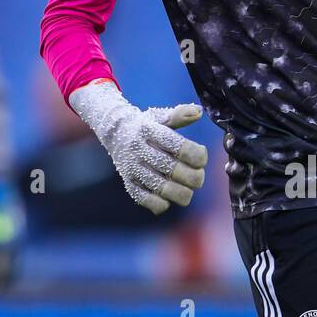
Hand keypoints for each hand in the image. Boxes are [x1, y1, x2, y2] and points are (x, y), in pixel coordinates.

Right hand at [69, 81, 207, 214]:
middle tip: (198, 176)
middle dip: (194, 177)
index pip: (178, 146)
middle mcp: (137, 149)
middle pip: (172, 169)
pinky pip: (146, 200)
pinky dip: (162, 204)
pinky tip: (169, 198)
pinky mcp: (127, 183)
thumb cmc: (146, 126)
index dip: (198, 155)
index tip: (202, 157)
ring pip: (162, 188)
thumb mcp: (160, 117)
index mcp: (148, 130)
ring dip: (182, 193)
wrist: (114, 131)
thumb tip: (198, 112)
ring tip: (188, 189)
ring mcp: (131, 168)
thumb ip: (180, 115)